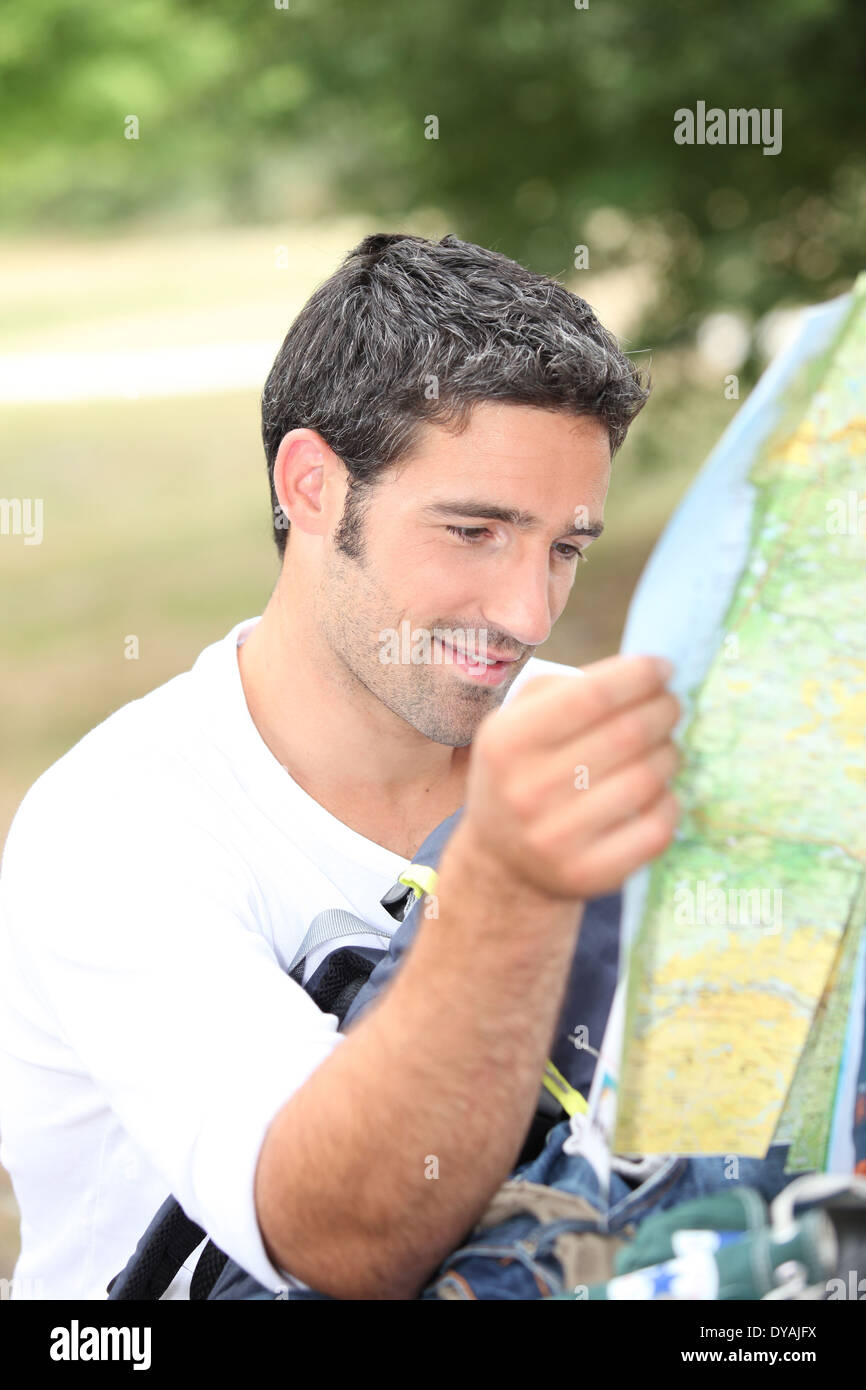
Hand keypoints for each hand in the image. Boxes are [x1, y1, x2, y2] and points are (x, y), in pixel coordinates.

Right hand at [456, 654, 680, 901]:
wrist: (503, 862)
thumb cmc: (521, 774)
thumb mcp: (513, 725)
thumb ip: (564, 690)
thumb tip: (641, 673)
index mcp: (506, 743)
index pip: (590, 695)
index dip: (637, 676)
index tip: (662, 667)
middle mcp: (526, 791)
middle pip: (627, 734)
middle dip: (664, 710)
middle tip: (672, 705)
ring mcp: (557, 839)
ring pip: (647, 779)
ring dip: (670, 753)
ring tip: (664, 746)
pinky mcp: (590, 874)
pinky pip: (657, 828)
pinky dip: (670, 801)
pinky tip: (660, 791)